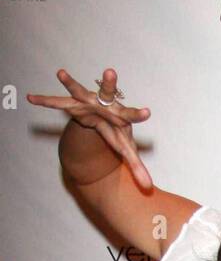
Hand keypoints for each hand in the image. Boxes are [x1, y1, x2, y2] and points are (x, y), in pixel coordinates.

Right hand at [27, 67, 151, 189]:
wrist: (103, 118)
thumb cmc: (117, 131)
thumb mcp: (126, 149)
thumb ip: (137, 167)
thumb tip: (148, 188)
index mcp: (120, 116)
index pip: (131, 116)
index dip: (138, 115)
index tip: (147, 113)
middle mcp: (105, 104)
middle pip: (107, 94)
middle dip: (108, 84)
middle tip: (110, 72)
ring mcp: (88, 102)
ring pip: (79, 91)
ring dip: (70, 83)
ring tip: (60, 73)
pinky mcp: (74, 104)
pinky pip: (57, 103)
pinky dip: (45, 101)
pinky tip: (31, 98)